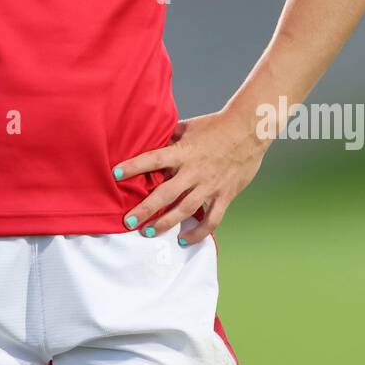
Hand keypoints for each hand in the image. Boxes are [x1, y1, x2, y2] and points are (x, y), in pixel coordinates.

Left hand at [111, 108, 266, 242]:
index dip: (133, 166)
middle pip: (165, 193)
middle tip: (128, 221)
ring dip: (165, 223)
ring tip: (148, 232)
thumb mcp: (189, 126)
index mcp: (183, 152)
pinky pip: (211, 220)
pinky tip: (184, 239)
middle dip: (145, 209)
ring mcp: (210, 185)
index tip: (115, 173)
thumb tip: (153, 138)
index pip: (153, 159)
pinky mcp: (224, 195)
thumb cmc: (216, 125)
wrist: (249, 130)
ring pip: (184, 210)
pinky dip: (198, 233)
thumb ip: (171, 136)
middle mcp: (194, 171)